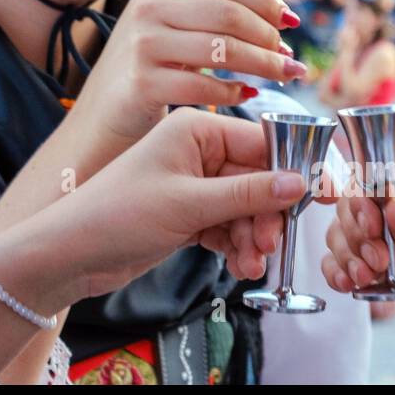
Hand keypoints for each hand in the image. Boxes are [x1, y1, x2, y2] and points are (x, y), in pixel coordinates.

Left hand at [50, 108, 309, 298]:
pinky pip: (229, 226)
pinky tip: (238, 264)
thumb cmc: (118, 213)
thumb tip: (298, 183)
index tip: (322, 194)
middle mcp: (196, 152)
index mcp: (195, 129)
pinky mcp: (188, 215)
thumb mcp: (189, 203)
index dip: (293, 169)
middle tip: (270, 242)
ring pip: (246, 208)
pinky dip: (236, 245)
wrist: (71, 253)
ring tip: (250, 262)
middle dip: (268, 214)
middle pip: (258, 179)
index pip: (261, 142)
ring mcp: (193, 184)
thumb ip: (247, 194)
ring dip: (254, 236)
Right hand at [69, 0, 304, 147]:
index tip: (292, 22)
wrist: (99, 120)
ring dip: (263, 64)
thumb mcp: (171, 29)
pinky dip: (234, 92)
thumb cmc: (145, 72)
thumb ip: (212, 10)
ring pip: (223, 49)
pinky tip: (248, 95)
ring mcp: (142, 46)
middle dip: (270, 37)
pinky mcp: (143, 83)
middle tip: (290, 57)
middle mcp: (147, 10)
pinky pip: (205, 87)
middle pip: (230, 16)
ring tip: (284, 75)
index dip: (267, 3)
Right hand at [320, 126, 394, 308]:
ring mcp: (376, 218)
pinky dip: (338, 269)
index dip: (366, 187)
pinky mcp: (370, 249)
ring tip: (369, 273)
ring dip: (349, 253)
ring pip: (340, 228)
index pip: (374, 158)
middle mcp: (386, 183)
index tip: (373, 217)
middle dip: (357, 229)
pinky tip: (347, 282)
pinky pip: (340, 257)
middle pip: (349, 197)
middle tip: (377, 254)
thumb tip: (393, 217)